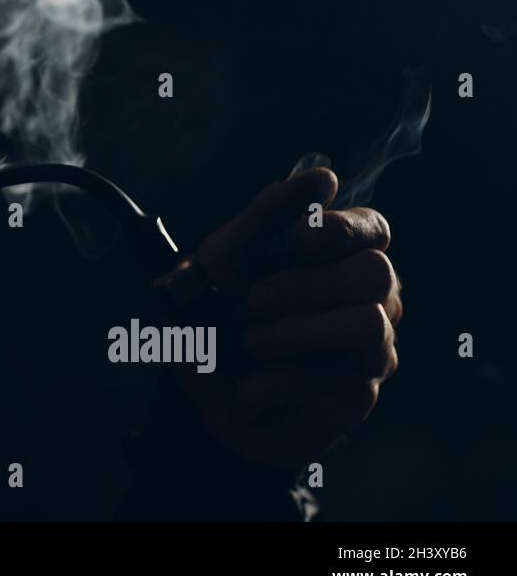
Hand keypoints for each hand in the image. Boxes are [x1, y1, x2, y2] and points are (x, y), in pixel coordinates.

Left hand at [174, 167, 401, 472]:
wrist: (196, 384)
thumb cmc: (220, 310)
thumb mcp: (229, 254)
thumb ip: (271, 212)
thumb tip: (325, 176)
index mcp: (345, 260)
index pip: (376, 228)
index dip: (343, 228)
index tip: (299, 238)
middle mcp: (373, 303)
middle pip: (378, 273)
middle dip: (308, 282)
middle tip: (254, 299)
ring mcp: (371, 353)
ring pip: (368, 323)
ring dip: (295, 329)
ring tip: (251, 339)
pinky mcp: (355, 399)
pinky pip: (327, 380)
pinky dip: (271, 378)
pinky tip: (247, 382)